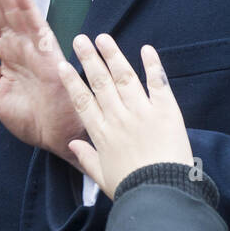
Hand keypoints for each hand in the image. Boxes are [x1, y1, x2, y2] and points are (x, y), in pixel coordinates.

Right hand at [56, 35, 192, 198]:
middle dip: (89, 59)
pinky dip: (153, 65)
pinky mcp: (166, 111)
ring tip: (103, 38)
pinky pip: (158, 83)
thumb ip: (87, 158)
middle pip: (100, 83)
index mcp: (101, 134)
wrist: (161, 191)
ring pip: (124, 77)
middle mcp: (118, 117)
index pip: (82, 101)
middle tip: (80, 40)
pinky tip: (146, 49)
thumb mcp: (102, 178)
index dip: (71, 81)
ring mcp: (142, 112)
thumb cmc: (131, 188)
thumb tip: (72, 144)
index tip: (63, 65)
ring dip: (113, 56)